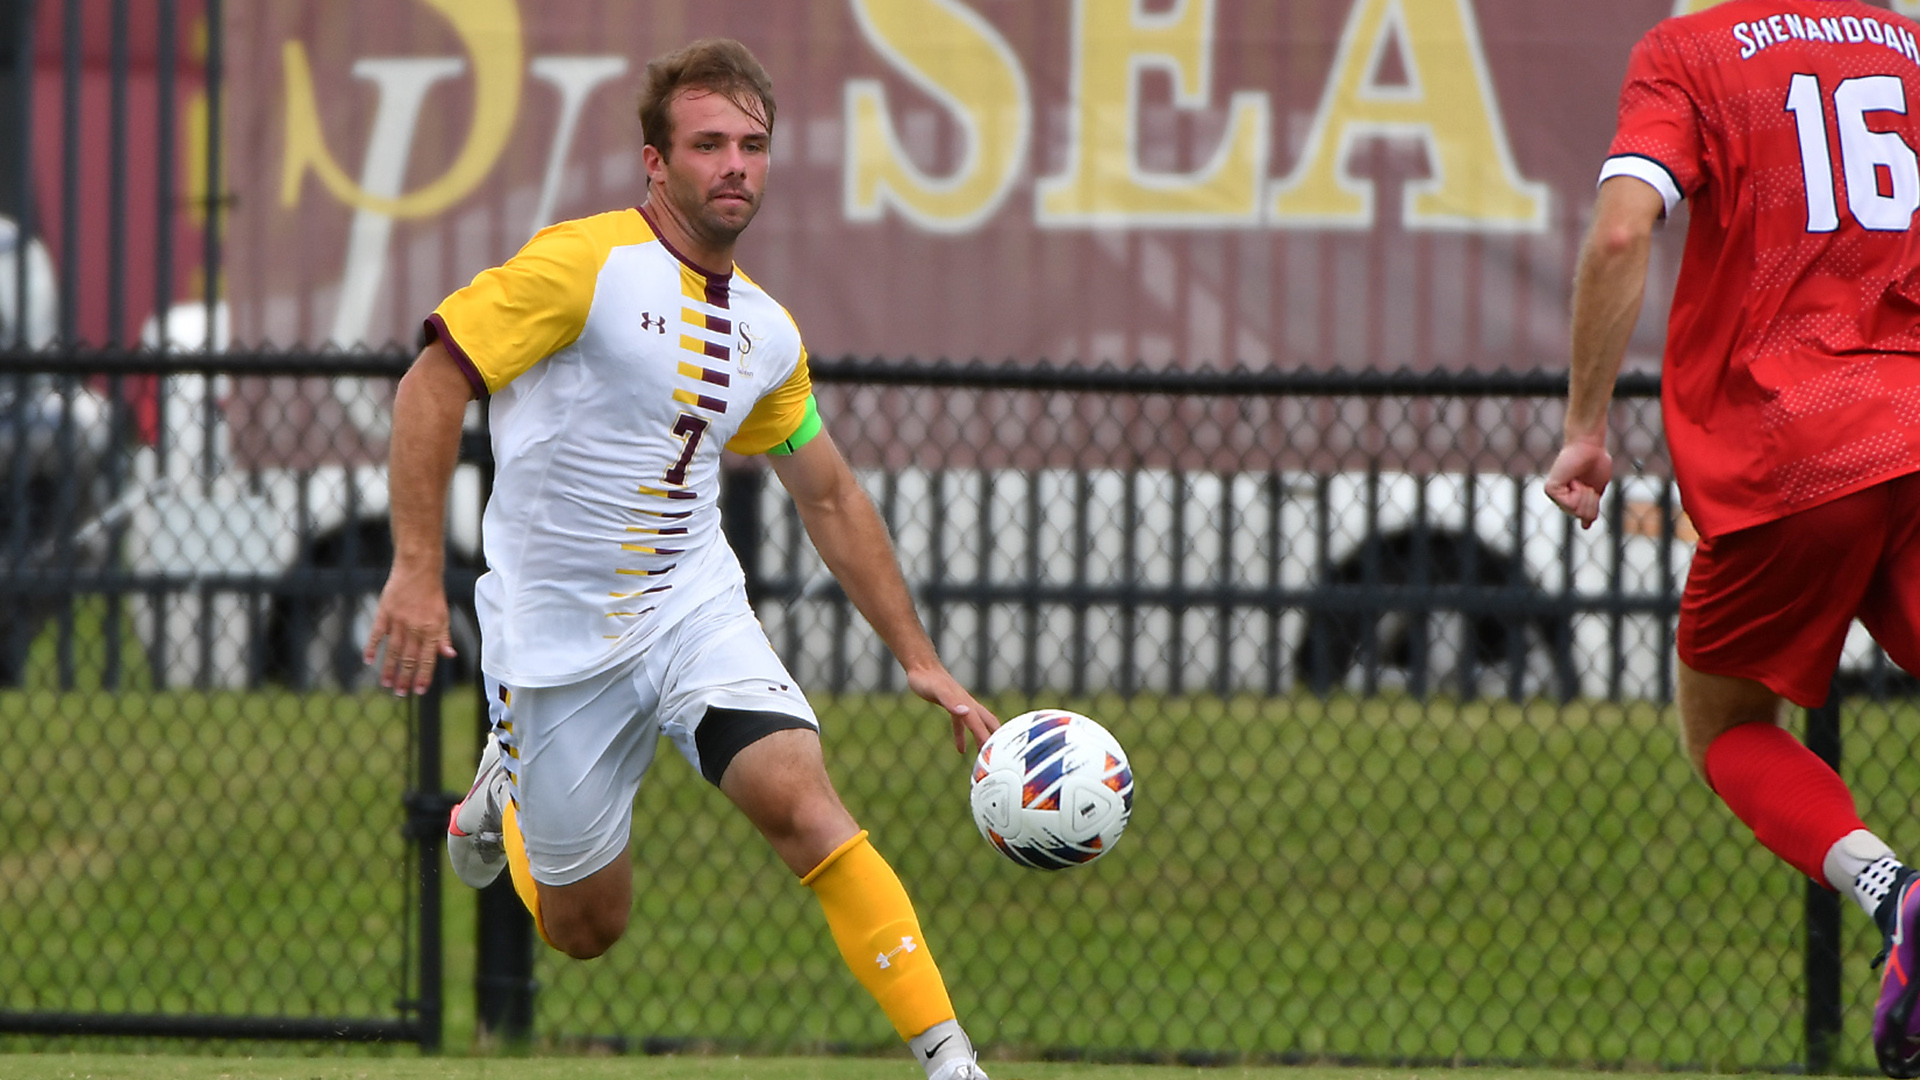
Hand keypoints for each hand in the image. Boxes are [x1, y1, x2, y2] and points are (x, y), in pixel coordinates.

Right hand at [363, 565, 457, 696]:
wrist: (419, 570)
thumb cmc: (433, 594)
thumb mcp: (443, 615)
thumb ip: (444, 637)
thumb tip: (449, 655)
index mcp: (432, 630)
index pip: (428, 659)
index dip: (424, 676)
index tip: (419, 690)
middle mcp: (415, 628)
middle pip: (409, 658)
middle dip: (405, 678)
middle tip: (401, 693)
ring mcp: (398, 621)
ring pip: (392, 651)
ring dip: (388, 669)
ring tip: (386, 684)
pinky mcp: (384, 612)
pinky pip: (376, 634)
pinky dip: (371, 647)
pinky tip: (367, 660)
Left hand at [905, 663, 1000, 753]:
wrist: (921, 666)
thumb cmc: (928, 680)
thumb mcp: (937, 691)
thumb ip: (951, 701)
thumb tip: (966, 712)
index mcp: (966, 703)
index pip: (980, 725)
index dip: (987, 739)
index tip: (994, 755)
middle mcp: (968, 704)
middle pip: (988, 723)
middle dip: (995, 738)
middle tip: (1001, 755)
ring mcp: (961, 705)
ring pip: (977, 725)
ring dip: (981, 739)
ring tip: (983, 757)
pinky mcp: (952, 706)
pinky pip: (961, 725)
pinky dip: (962, 737)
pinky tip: (961, 750)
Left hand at [1545, 439, 1612, 528]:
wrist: (1590, 446)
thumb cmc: (1595, 462)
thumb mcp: (1596, 490)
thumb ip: (1590, 508)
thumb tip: (1585, 525)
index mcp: (1570, 500)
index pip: (1586, 517)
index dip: (1594, 504)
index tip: (1591, 486)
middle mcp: (1559, 499)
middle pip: (1582, 515)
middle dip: (1590, 500)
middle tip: (1585, 482)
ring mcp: (1554, 495)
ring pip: (1577, 510)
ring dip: (1585, 495)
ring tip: (1579, 480)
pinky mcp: (1551, 489)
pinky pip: (1571, 504)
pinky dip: (1578, 492)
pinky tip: (1574, 480)